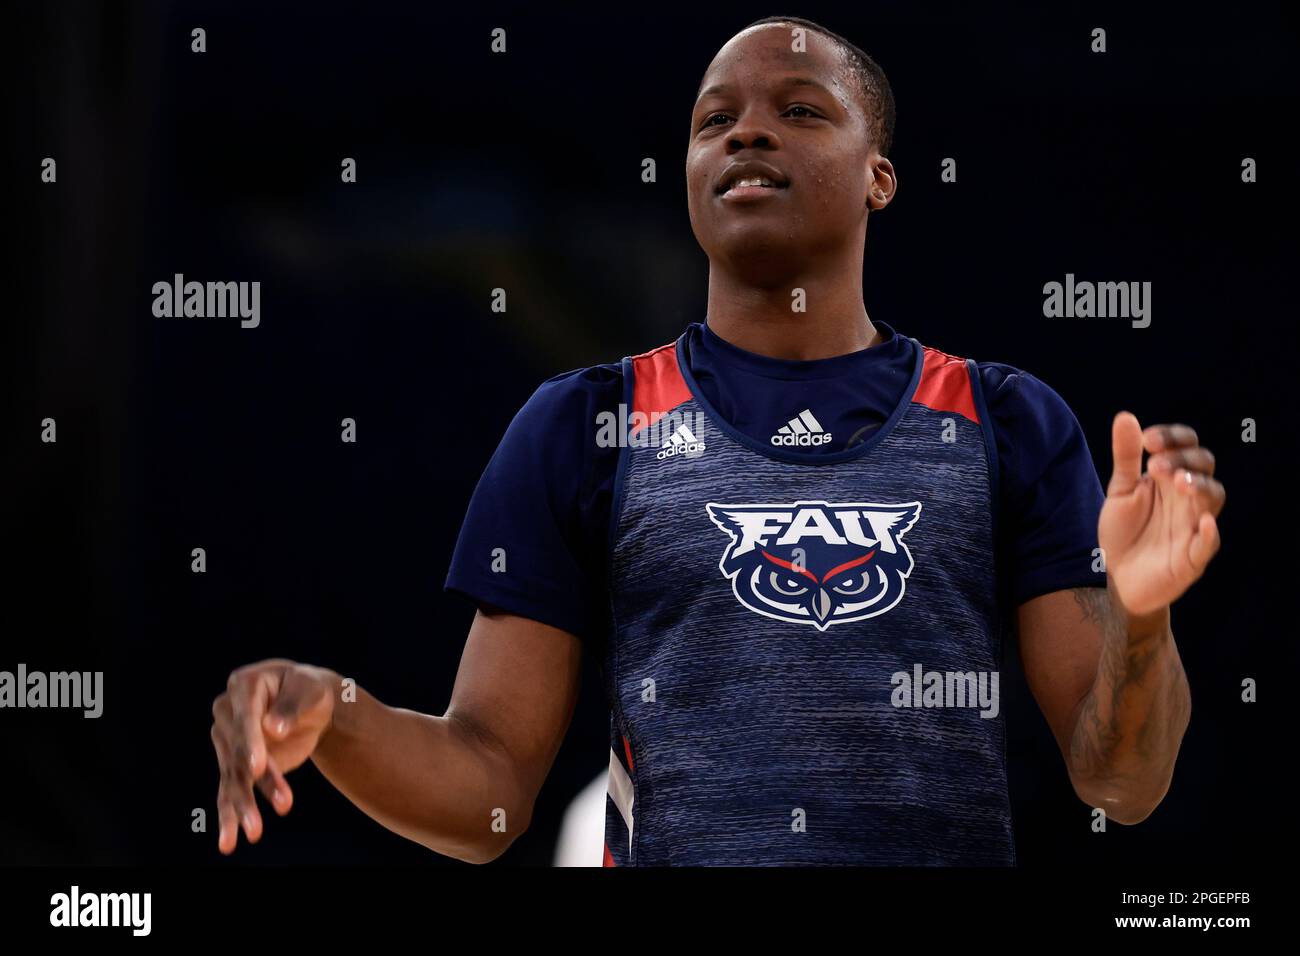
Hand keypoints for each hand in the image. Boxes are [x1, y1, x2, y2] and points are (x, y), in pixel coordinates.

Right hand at [210, 659, 338, 853]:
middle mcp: (227, 713)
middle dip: (258, 781)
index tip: (258, 767)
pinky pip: (228, 791)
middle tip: (281, 804)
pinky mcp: (234, 765)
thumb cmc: (309, 690)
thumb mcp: (310, 690)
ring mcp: (227, 741)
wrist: (307, 703)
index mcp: (244, 686)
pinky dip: (229, 817)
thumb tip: (273, 728)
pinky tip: (229, 842)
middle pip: (238, 752)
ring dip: (245, 805)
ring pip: (234, 777)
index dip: (251, 743)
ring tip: (255, 832)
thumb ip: (292, 706)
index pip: (245, 718)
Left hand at [1099, 412, 1225, 617]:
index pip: (1187, 446)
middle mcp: (1186, 498)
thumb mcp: (1120, 491)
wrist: (1116, 578)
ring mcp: (1192, 525)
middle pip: (1204, 466)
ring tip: (1178, 482)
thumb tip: (1126, 416)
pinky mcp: (1192, 556)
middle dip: (1183, 459)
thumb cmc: (1123, 531)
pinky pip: (1209, 543)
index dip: (1174, 438)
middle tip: (1155, 464)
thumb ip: (1125, 457)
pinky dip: (1210, 532)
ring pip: (1214, 498)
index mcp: (1169, 478)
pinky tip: (1203, 522)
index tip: (1148, 440)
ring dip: (1200, 485)